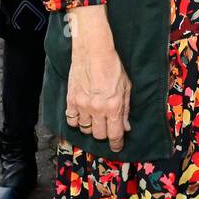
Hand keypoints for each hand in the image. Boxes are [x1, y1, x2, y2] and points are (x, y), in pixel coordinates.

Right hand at [65, 6, 131, 152]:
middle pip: (99, 135)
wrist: (93, 52)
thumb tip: (125, 126)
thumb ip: (125, 109)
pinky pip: (71, 120)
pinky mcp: (71, 100)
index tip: (117, 147)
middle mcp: (97, 109)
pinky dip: (77, 121)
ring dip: (91, 127)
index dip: (116, 144)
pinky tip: (82, 115)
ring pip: (85, 129)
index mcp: (114, 106)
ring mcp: (82, 105)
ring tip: (95, 118)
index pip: (115, 134)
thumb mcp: (126, 87)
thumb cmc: (113, 67)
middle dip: (105, 134)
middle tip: (107, 128)